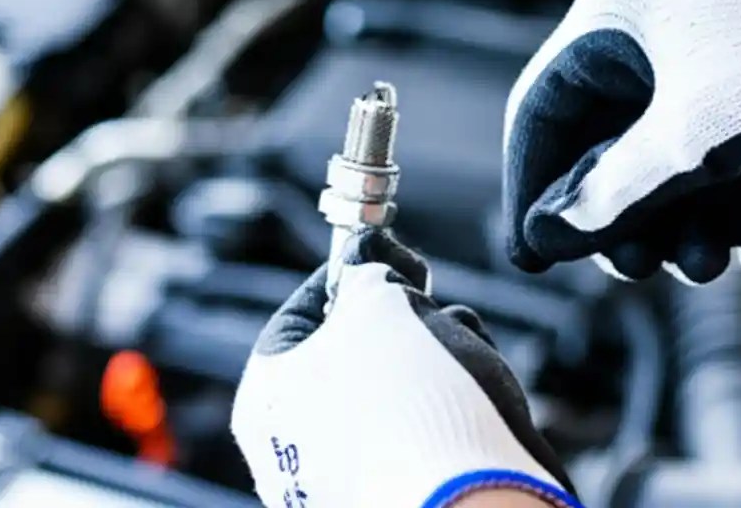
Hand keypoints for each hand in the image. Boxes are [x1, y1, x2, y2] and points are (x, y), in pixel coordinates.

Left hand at [231, 230, 580, 507]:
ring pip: (399, 383)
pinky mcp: (402, 488)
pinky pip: (425, 427)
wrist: (468, 502)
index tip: (383, 258)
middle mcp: (297, 443)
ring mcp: (349, 472)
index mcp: (267, 396)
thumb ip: (367, 271)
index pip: (303, 310)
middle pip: (355, 347)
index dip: (350, 274)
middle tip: (428, 307)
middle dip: (405, 320)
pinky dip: (452, 404)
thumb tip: (367, 263)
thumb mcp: (379, 302)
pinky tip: (473, 399)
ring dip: (437, 357)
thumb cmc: (409, 407)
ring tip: (460, 361)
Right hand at [504, 0, 740, 284]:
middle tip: (640, 267)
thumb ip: (615, 193)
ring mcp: (695, 62)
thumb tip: (547, 235)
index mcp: (610, 27)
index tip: (530, 256)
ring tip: (714, 265)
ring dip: (688, 222)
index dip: (532, 192)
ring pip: (666, 163)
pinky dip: (736, 202)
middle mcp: (643, 40)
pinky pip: (718, 156)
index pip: (540, 116)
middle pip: (604, 149)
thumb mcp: (693, 138)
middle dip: (628, 219)